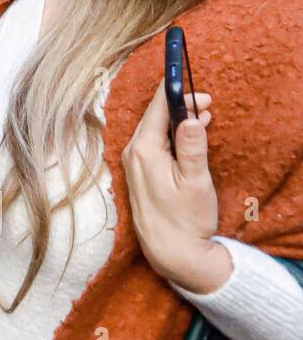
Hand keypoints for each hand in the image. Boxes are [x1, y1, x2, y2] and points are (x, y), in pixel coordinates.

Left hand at [122, 79, 231, 294]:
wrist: (170, 252)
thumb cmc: (184, 219)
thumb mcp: (195, 181)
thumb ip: (192, 146)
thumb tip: (191, 116)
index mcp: (143, 150)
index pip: (156, 109)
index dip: (177, 94)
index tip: (196, 87)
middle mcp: (132, 153)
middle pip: (154, 117)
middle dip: (180, 106)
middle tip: (207, 102)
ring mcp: (133, 163)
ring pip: (154, 130)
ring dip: (177, 121)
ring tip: (202, 115)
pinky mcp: (139, 172)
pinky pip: (153, 144)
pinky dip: (170, 136)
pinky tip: (186, 135)